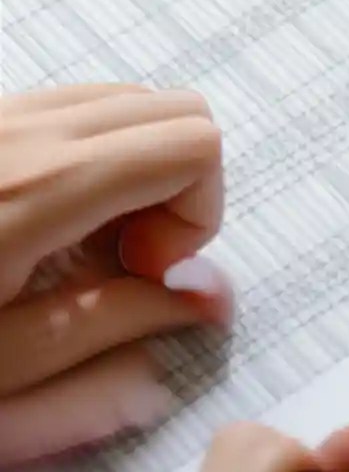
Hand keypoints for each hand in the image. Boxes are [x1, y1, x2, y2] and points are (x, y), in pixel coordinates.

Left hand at [0, 84, 230, 467]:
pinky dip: (87, 161)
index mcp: (40, 187)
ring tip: (76, 244)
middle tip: (124, 259)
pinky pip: (68, 113)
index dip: (199, 214)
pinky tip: (39, 225)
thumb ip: (124, 323)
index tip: (148, 272)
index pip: (195, 143)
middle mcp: (19, 131)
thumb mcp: (5, 366)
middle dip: (177, 186)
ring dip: (133, 172)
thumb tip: (206, 297)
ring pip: (122, 105)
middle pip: (173, 109)